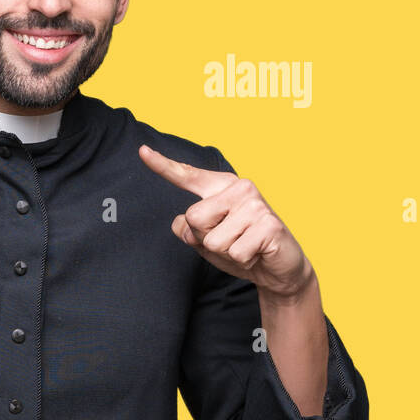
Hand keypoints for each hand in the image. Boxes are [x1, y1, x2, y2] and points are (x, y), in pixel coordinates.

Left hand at [138, 144, 313, 298]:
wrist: (278, 268)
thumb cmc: (239, 248)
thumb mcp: (205, 240)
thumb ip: (187, 229)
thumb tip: (184, 223)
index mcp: (220, 187)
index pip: (187, 176)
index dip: (163, 166)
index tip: (142, 151)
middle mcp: (239, 188)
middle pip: (193, 218)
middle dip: (205, 239)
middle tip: (231, 239)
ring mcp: (256, 205)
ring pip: (213, 239)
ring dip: (225, 252)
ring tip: (244, 246)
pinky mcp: (269, 225)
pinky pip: (234, 252)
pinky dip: (241, 260)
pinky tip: (256, 252)